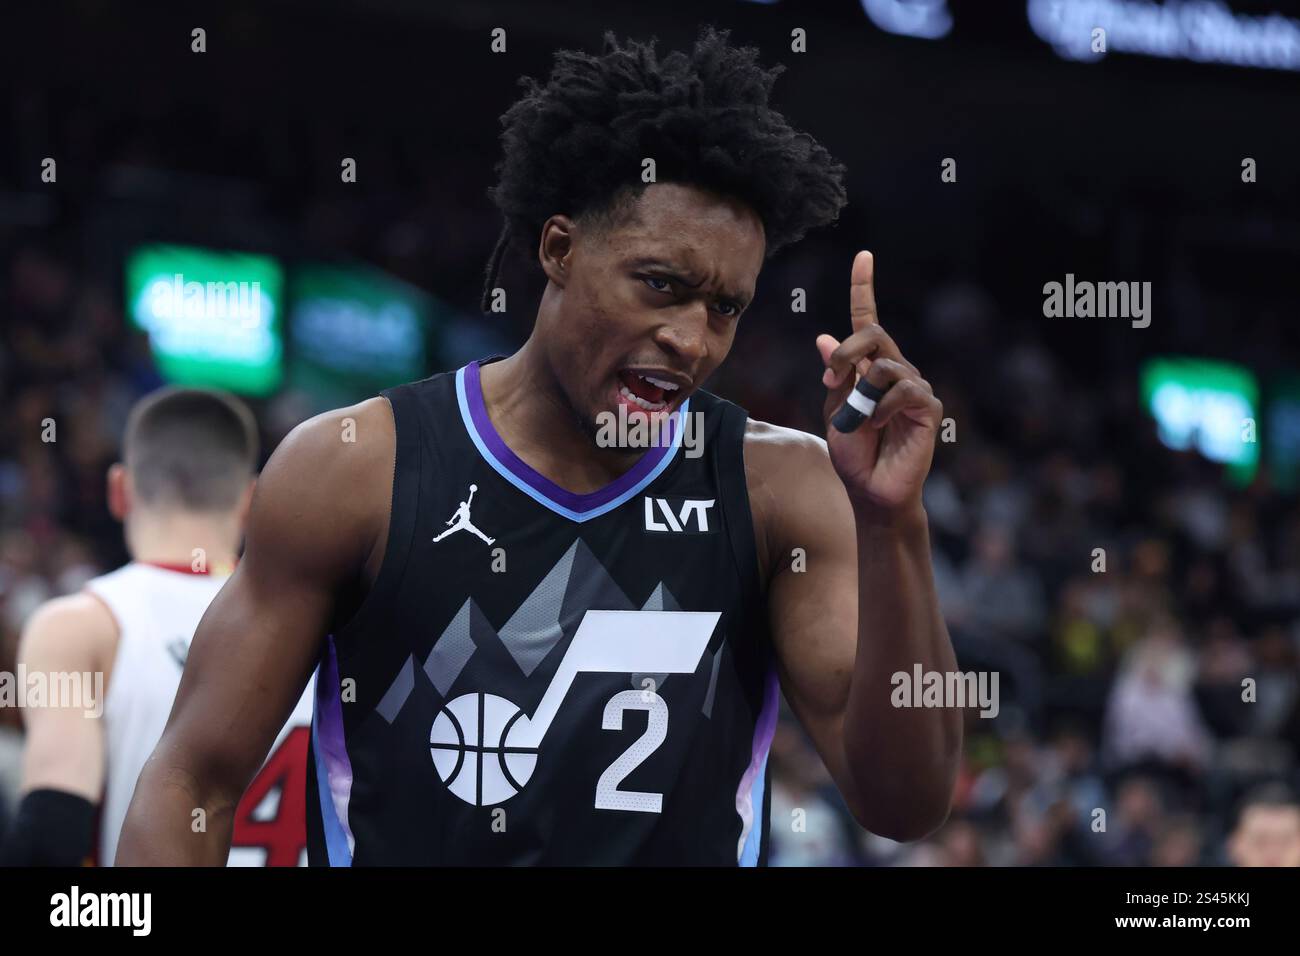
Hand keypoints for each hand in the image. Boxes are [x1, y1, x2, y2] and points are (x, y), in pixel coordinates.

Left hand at [817, 251, 942, 516]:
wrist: (871, 492)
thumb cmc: (853, 455)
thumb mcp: (833, 412)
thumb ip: (835, 377)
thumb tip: (825, 337)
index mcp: (870, 369)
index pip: (868, 321)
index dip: (864, 288)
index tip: (863, 256)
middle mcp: (895, 372)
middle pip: (875, 334)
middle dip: (849, 351)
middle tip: (831, 378)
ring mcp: (914, 388)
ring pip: (885, 366)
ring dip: (861, 395)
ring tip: (857, 423)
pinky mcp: (928, 407)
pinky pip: (904, 389)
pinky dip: (882, 408)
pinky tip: (877, 426)